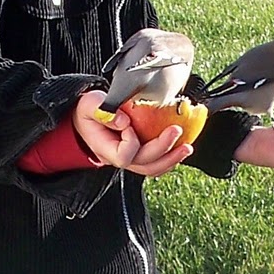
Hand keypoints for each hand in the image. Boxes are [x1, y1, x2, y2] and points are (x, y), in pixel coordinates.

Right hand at [72, 90, 193, 176]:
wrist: (86, 119)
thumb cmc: (88, 112)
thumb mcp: (89, 105)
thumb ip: (102, 111)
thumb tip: (124, 121)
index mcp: (106, 149)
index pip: (124, 155)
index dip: (131, 141)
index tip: (129, 122)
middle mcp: (120, 158)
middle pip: (144, 163)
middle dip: (163, 148)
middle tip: (176, 130)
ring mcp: (132, 159)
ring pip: (153, 168)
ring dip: (172, 159)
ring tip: (187, 147)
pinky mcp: (140, 154)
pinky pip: (157, 162)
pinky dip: (171, 156)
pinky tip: (182, 146)